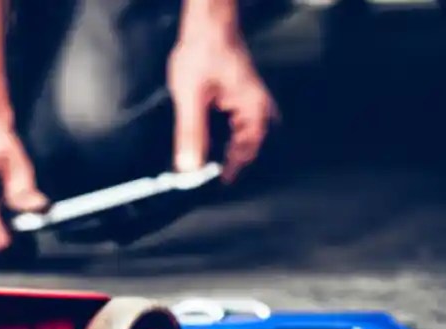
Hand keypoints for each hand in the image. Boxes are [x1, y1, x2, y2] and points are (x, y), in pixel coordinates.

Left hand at [168, 26, 276, 180]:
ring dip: (223, 153)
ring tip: (205, 168)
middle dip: (227, 165)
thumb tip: (189, 164)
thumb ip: (190, 133)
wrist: (207, 26)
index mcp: (253, 109)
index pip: (247, 152)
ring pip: (239, 140)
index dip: (230, 171)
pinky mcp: (236, 100)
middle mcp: (256, 108)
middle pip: (246, 148)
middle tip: (206, 181)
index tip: (213, 185)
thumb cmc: (205, 50)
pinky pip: (232, 128)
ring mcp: (248, 104)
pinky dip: (219, 139)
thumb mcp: (191, 96)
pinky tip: (205, 145)